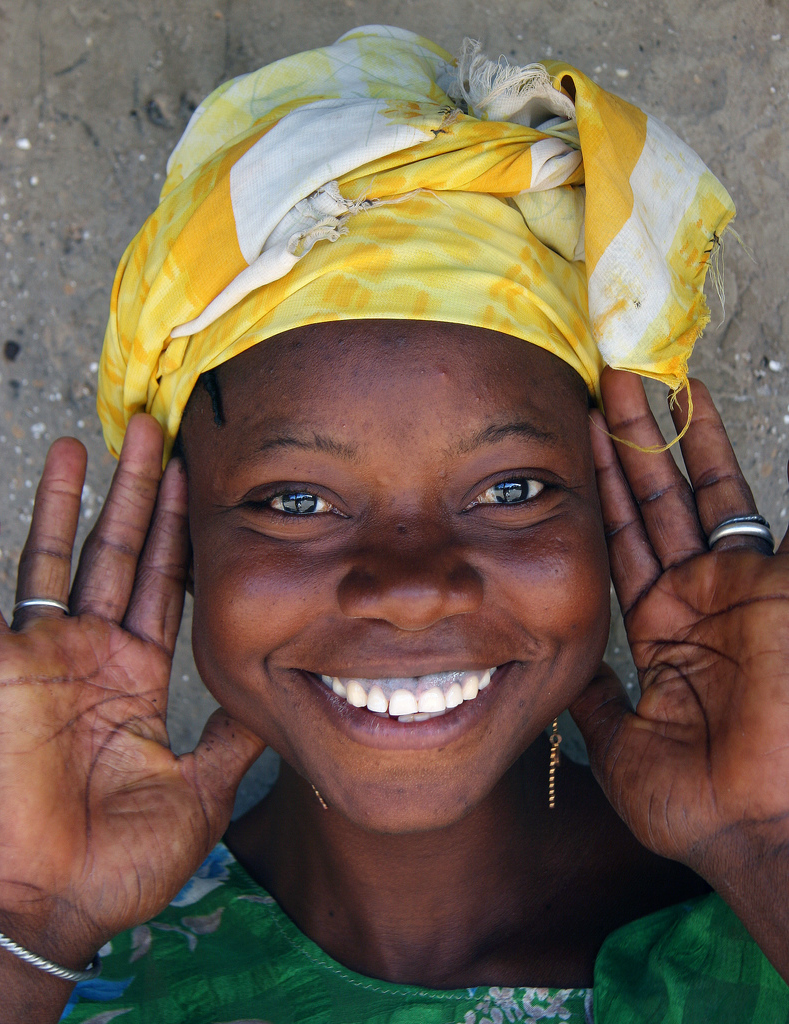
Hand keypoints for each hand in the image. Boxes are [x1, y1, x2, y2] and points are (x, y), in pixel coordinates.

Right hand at [0, 416, 263, 971]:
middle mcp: (91, 654)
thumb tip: (277, 700)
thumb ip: (234, 736)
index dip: (176, 532)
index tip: (192, 478)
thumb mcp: (202, 788)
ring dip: (68, 504)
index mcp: (137, 673)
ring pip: (56, 559)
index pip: (164, 582)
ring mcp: (42, 657)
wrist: (57, 906)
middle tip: (150, 431)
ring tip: (82, 445)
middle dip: (133, 494)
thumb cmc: (122, 859)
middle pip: (117, 553)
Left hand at [571, 368, 788, 974]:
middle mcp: (696, 594)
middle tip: (607, 382)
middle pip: (654, 499)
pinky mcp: (767, 581)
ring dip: (671, 434)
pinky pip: (741, 507)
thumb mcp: (620, 742)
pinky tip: (702, 409)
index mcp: (660, 625)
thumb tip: (566, 673)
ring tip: (646, 375)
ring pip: (694, 489)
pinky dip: (723, 460)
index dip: (602, 489)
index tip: (578, 440)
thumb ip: (595, 697)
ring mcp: (733, 583)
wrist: (756, 825)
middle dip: (632, 442)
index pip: (622, 538)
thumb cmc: (694, 800)